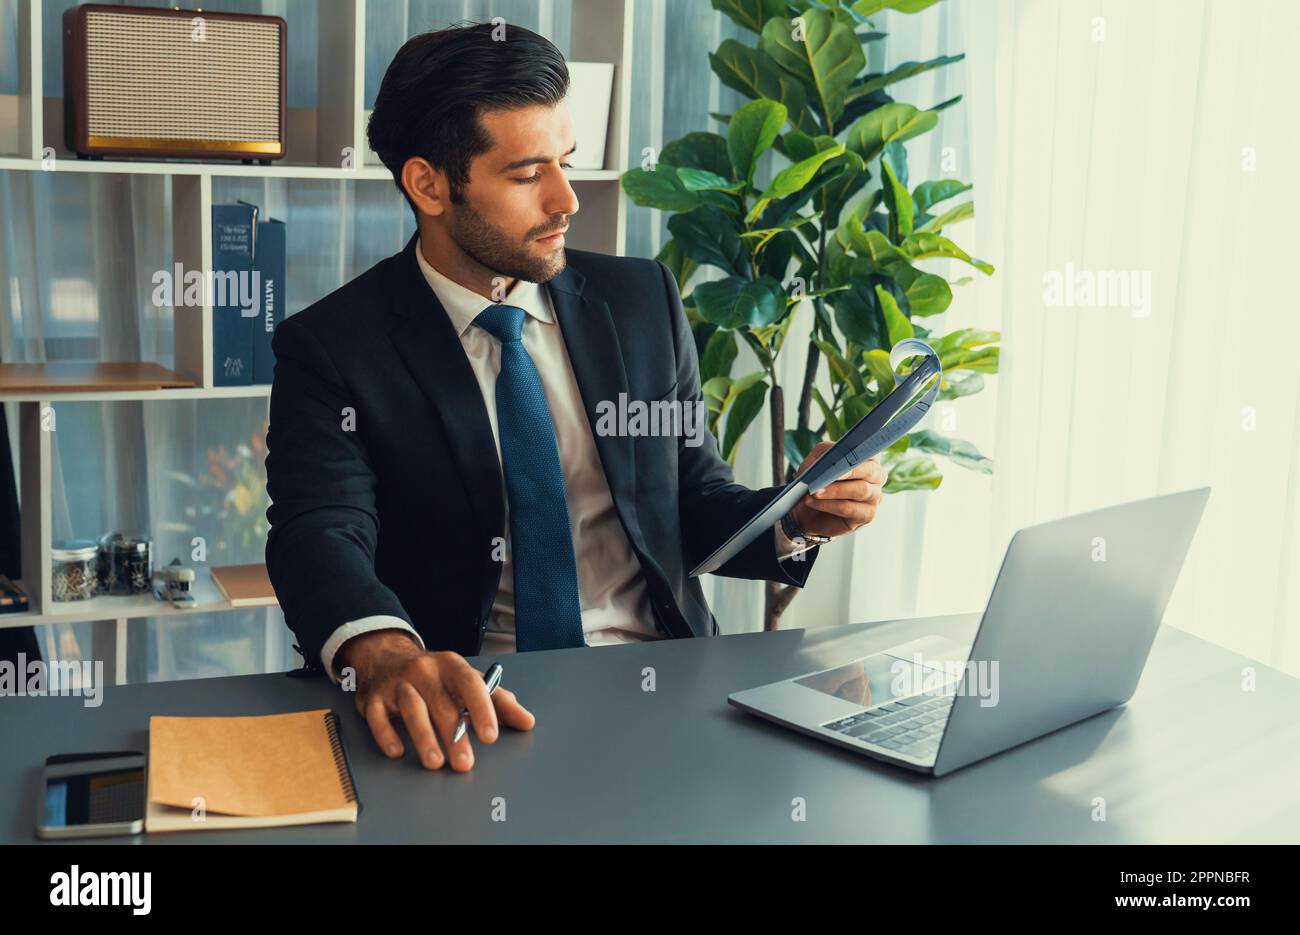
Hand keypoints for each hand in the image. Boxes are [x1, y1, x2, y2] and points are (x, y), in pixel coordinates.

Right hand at [338, 629, 535, 770]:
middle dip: (454, 735)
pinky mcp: (373, 698)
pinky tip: (398, 751)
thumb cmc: (435, 676)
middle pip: (441, 703)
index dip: (481, 709)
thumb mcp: (467, 681)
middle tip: (465, 763)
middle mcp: (424, 670)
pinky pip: (377, 716)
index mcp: (451, 664)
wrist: (386, 657)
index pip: (469, 683)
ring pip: (411, 708)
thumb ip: (498, 701)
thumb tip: (526, 722)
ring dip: (423, 737)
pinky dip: (386, 734)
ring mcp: (397, 683)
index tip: (490, 736)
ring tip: (435, 763)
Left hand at [788, 441, 888, 539]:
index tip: (847, 452)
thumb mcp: (815, 462)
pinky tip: (813, 502)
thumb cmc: (817, 482)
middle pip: (869, 470)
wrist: (809, 511)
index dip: (861, 450)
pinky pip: (849, 508)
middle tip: (826, 474)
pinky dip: (828, 504)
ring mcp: (874, 496)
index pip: (872, 449)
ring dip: (834, 490)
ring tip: (814, 491)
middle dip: (848, 471)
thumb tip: (827, 458)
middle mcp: (876, 476)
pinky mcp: (867, 515)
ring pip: (860, 490)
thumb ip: (823, 454)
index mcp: (868, 459)